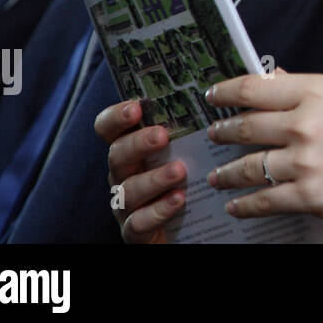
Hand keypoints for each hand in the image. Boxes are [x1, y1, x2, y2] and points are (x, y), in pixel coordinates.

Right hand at [95, 99, 185, 243]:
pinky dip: (159, 210)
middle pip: (117, 154)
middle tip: (162, 135)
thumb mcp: (187, 151)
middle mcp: (123, 175)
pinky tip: (179, 200)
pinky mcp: (136, 231)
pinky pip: (139, 222)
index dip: (116, 116)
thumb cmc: (188, 180)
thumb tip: (213, 91)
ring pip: (128, 189)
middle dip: (137, 143)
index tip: (136, 107)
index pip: (109, 128)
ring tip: (179, 170)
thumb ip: (189, 127)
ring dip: (153, 178)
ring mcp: (126, 204)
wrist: (188, 228)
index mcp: (132, 150)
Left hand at [204, 73, 322, 242]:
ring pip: (248, 166)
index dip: (227, 91)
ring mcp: (305, 161)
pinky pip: (264, 199)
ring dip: (227, 172)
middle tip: (212, 134)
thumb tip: (279, 78)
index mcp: (320, 91)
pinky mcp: (309, 195)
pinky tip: (236, 205)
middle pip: (246, 126)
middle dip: (222, 132)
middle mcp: (307, 122)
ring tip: (217, 175)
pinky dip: (245, 204)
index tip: (212, 94)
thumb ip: (313, 90)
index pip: (257, 87)